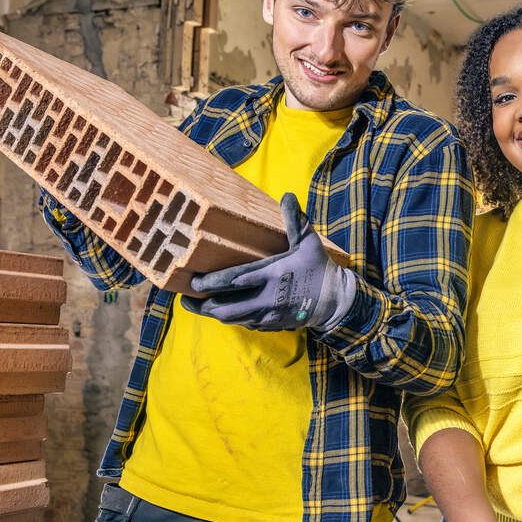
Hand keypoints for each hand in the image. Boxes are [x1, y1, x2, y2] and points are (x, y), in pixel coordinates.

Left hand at [182, 193, 353, 330]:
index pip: (234, 281)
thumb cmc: (320, 270)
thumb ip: (296, 221)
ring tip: (197, 306)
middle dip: (203, 306)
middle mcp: (267, 298)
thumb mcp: (309, 243)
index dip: (211, 284)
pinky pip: (246, 324)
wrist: (336, 303)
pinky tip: (222, 311)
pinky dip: (232, 318)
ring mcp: (269, 315)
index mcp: (272, 276)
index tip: (194, 281)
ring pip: (233, 319)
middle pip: (226, 308)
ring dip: (213, 314)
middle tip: (185, 298)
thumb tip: (289, 197)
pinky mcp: (272, 325)